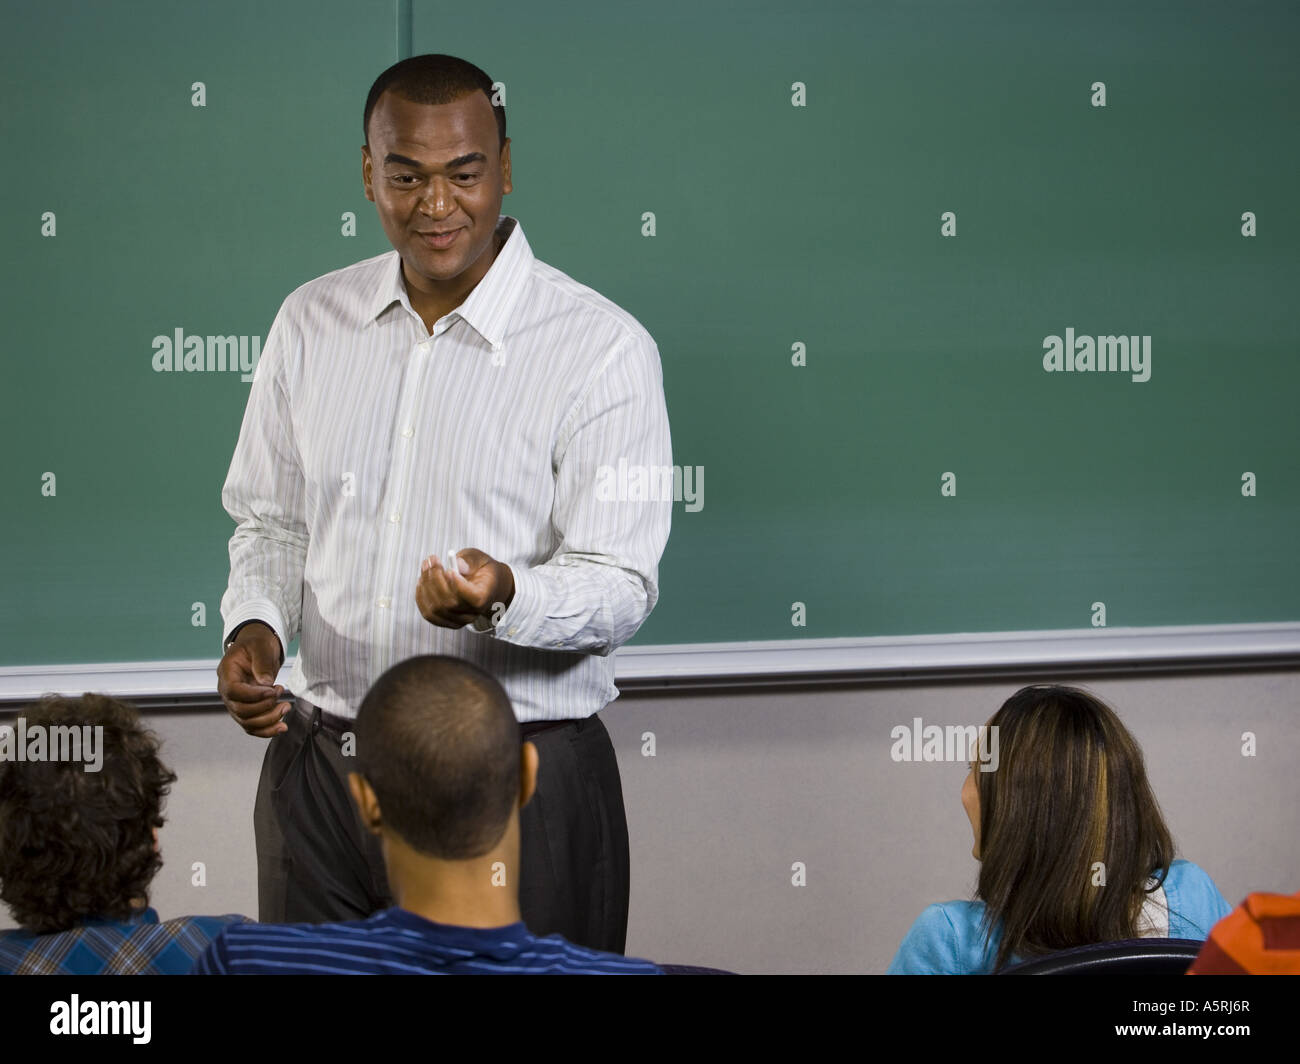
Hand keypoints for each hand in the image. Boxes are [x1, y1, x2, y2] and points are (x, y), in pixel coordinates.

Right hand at [216, 622, 289, 737]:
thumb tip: (265, 683)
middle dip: (265, 707)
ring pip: (247, 723)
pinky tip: (282, 726)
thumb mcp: (260, 645)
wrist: (258, 648)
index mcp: (227, 673)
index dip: (253, 695)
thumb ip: (262, 663)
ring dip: (269, 720)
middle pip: (240, 711)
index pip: (233, 692)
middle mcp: (228, 692)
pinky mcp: (247, 710)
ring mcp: (236, 703)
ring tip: (286, 707)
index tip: (272, 690)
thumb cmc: (257, 644)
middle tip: (280, 692)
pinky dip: (267, 730)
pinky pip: (253, 727)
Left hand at [415, 548, 514, 628]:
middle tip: (431, 560)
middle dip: (436, 578)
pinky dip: (421, 597)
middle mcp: (472, 614)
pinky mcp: (445, 622)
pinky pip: (428, 614)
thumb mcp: (480, 558)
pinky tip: (422, 581)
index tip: (449, 569)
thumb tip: (458, 565)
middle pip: (450, 603)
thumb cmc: (480, 570)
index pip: (474, 599)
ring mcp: (458, 621)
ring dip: (426, 585)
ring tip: (427, 567)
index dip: (459, 586)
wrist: (482, 587)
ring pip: (436, 609)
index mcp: (485, 598)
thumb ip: (470, 561)